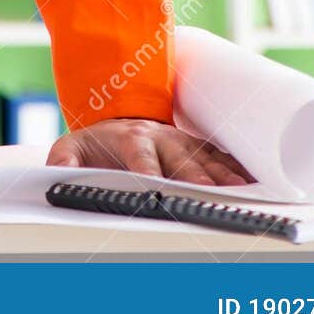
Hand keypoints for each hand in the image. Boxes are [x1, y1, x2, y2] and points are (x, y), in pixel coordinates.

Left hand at [46, 116, 253, 186]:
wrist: (118, 119)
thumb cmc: (97, 142)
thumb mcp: (73, 147)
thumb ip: (63, 159)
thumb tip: (58, 171)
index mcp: (130, 139)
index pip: (140, 156)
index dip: (147, 172)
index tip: (154, 188)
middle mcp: (160, 138)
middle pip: (180, 159)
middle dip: (194, 177)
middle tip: (210, 194)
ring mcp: (181, 141)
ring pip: (205, 157)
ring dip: (224, 174)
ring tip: (242, 189)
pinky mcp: (196, 147)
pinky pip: (221, 156)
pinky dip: (238, 167)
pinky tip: (255, 179)